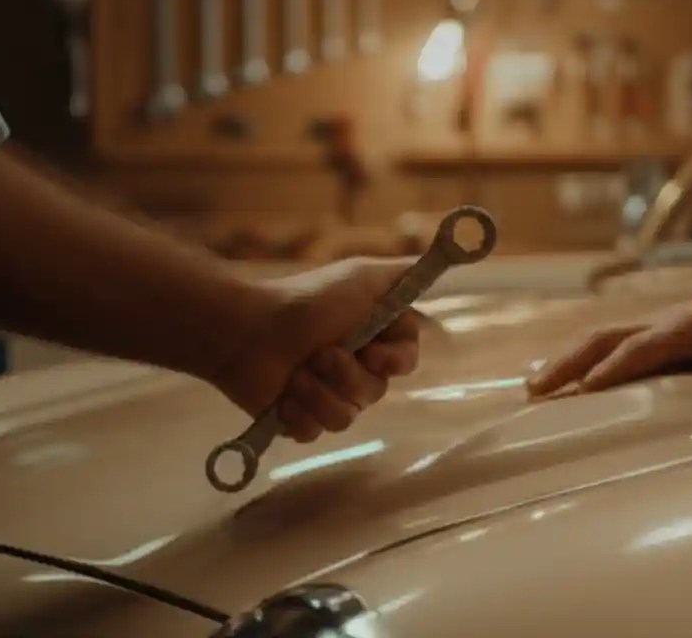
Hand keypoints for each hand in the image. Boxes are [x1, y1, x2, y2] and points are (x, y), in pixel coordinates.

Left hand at [209, 258, 420, 439]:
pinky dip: (297, 412)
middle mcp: (354, 369)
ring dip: (318, 392)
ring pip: (347, 416)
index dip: (394, 361)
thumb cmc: (306, 300)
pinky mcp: (298, 420)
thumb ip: (404, 276)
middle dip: (346, 373)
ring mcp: (326, 396)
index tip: (373, 351)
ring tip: (295, 372)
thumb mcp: (362, 277)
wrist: (247, 329)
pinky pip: (316, 432)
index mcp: (372, 338)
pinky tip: (282, 395)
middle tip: (319, 353)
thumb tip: (445, 260)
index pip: (406, 362)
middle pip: (376, 392)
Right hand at [527, 283, 691, 419]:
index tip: (583, 390)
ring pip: (599, 338)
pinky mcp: (653, 334)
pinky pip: (609, 344)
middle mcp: (660, 322)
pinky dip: (582, 358)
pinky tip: (566, 379)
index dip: (612, 368)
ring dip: (567, 360)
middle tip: (535, 390)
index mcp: (683, 327)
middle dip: (569, 363)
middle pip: (603, 338)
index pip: (639, 347)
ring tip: (535, 387)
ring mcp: (653, 326)